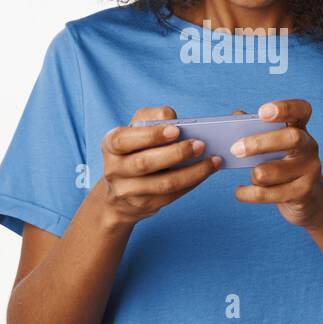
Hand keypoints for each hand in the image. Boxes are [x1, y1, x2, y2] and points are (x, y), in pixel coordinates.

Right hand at [96, 106, 221, 228]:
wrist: (119, 193)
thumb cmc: (134, 150)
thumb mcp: (135, 129)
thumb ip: (152, 117)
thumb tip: (172, 119)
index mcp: (110, 144)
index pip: (125, 139)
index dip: (151, 135)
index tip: (176, 130)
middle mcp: (114, 169)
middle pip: (145, 163)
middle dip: (176, 153)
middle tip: (200, 144)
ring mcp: (128, 191)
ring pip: (163, 184)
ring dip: (192, 172)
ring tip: (212, 160)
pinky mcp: (144, 206)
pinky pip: (172, 195)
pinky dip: (193, 182)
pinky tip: (207, 171)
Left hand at [231, 99, 322, 228]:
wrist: (308, 200)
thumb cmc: (283, 166)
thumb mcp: (272, 146)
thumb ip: (255, 130)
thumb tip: (235, 117)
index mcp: (300, 129)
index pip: (301, 110)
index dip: (284, 108)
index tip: (262, 112)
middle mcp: (309, 147)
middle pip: (291, 138)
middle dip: (260, 143)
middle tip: (235, 149)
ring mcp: (310, 170)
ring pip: (275, 171)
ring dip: (255, 174)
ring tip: (251, 175)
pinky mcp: (303, 192)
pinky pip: (268, 194)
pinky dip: (248, 194)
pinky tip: (240, 191)